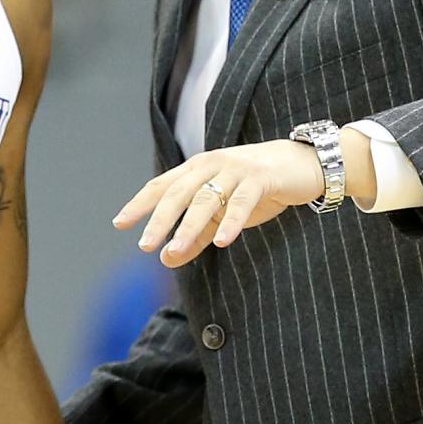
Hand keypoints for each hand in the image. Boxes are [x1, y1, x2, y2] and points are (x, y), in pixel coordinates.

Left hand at [113, 139, 325, 266]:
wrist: (303, 165)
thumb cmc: (258, 189)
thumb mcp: (222, 214)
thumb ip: (196, 235)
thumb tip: (166, 259)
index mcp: (197, 169)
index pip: (162, 186)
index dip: (140, 204)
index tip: (119, 224)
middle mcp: (211, 164)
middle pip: (178, 193)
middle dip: (159, 220)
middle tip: (143, 245)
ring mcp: (235, 169)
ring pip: (207, 198)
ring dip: (190, 226)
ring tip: (175, 249)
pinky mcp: (260, 178)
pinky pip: (241, 202)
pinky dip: (231, 221)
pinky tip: (222, 241)